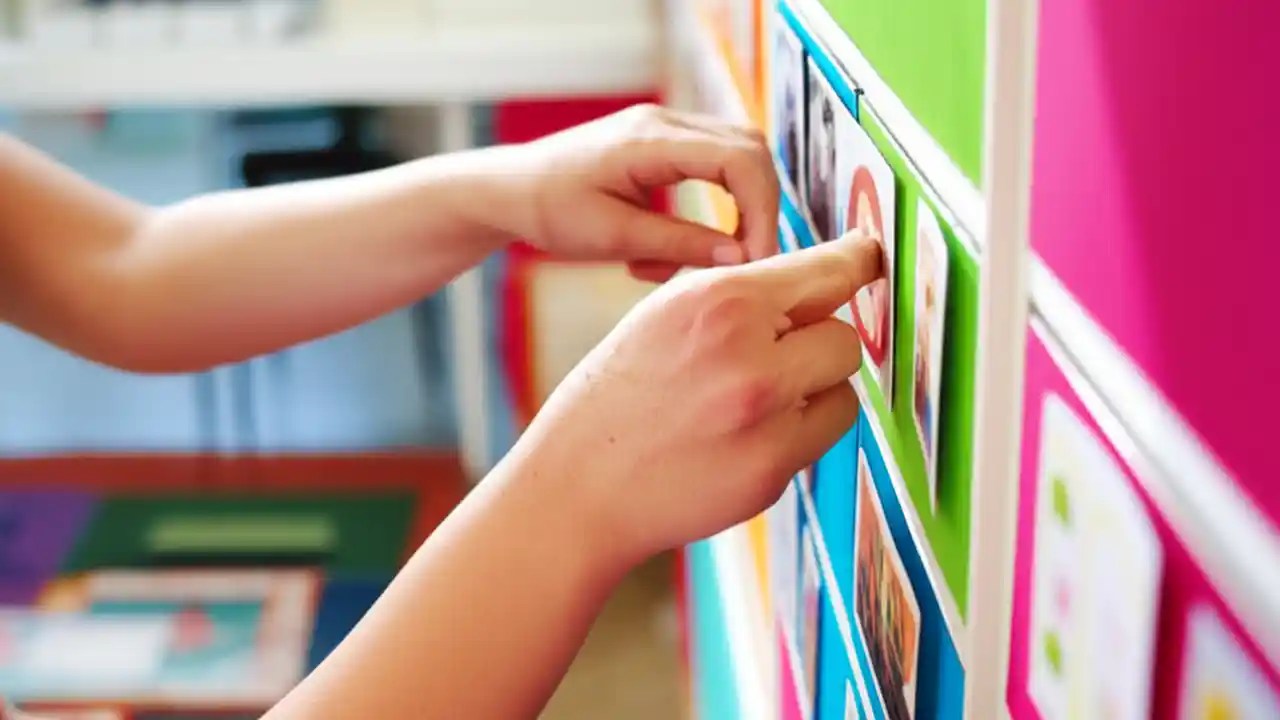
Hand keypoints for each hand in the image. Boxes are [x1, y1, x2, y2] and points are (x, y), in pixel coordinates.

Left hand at [496, 104, 779, 282]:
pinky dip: (702, 213)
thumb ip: (680, 245)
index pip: (740, 160)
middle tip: (742, 262)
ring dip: (728, 214)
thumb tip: (741, 257)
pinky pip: (707, 170)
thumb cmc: (548, 211)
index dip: (762, 210)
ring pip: (732, 160)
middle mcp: (664, 122)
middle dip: (757, 209)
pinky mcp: (660, 145)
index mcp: (652, 140)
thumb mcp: (614, 237)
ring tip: (682, 262)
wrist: (507, 191)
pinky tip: (660, 253)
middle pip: (749, 151)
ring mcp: (663, 129)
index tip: (756, 259)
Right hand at [514, 233, 881, 565]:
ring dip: (813, 389)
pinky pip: (826, 433)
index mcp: (718, 298)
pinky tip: (744, 437)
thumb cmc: (620, 393)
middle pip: (843, 334)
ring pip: (842, 385)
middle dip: (815, 344)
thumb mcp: (667, 313)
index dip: (858, 264)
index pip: (826, 270)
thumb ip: (743, 294)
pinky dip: (800, 431)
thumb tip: (825, 277)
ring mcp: (764, 417)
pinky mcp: (772, 470)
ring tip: (749, 403)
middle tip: (768, 360)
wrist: (580, 482)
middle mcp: (747, 352)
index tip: (872, 260)